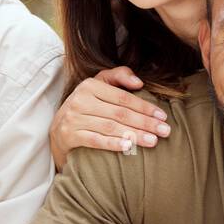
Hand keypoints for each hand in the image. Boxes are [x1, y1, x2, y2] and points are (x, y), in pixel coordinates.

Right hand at [49, 66, 170, 168]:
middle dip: (145, 122)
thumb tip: (139, 82)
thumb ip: (119, 76)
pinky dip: (112, 144)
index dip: (145, 107)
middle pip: (119, 113)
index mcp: (90, 85)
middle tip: (165, 131)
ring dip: (134, 135)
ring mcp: (74, 118)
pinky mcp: (69, 135)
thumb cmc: (87, 105)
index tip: (163, 116)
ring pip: (110, 127)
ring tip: (153, 141)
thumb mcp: (99, 85)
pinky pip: (95, 140)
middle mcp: (80, 100)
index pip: (123, 98)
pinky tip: (128, 147)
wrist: (58, 129)